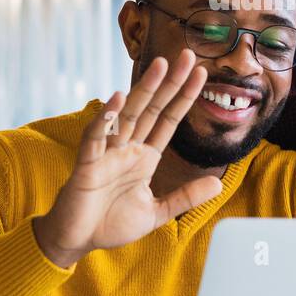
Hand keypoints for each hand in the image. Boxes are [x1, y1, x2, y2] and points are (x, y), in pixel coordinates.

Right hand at [33, 49, 221, 267]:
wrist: (77, 240)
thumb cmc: (111, 223)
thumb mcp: (157, 212)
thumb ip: (185, 197)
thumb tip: (218, 184)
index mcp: (144, 157)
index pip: (168, 120)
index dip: (183, 97)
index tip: (200, 74)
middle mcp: (127, 148)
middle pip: (151, 108)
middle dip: (169, 82)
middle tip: (186, 55)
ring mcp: (107, 153)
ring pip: (128, 115)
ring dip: (143, 90)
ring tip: (160, 65)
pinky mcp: (87, 164)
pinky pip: (96, 137)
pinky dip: (106, 119)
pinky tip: (117, 99)